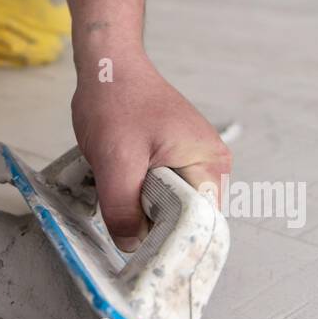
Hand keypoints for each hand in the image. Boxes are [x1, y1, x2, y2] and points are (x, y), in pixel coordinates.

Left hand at [71, 50, 231, 250]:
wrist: (108, 65)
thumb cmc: (116, 101)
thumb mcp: (115, 161)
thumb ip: (124, 210)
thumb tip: (132, 246)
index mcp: (209, 162)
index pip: (201, 223)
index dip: (172, 241)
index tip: (145, 252)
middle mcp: (209, 163)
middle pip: (185, 217)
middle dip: (154, 223)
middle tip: (123, 217)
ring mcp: (192, 159)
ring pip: (168, 206)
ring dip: (141, 207)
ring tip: (120, 187)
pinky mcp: (173, 156)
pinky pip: (159, 190)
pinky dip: (137, 192)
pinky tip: (120, 179)